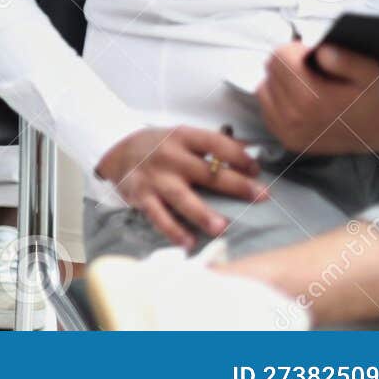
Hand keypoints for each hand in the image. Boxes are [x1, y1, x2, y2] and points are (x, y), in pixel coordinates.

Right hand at [94, 125, 265, 249]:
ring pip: (182, 198)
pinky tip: (188, 242)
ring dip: (202, 213)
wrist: (117, 151)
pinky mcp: (142, 197)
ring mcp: (155, 178)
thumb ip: (212, 145)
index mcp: (183, 137)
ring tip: (222, 227)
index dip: (238, 156)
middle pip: (206, 172)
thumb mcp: (182, 137)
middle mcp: (170, 156)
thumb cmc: (159, 146)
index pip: (215, 143)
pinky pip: (159, 217)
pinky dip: (173, 230)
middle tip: (261, 197)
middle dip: (236, 185)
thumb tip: (250, 151)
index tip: (256, 169)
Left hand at [255, 41, 378, 155]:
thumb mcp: (368, 71)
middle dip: (287, 62)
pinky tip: (298, 97)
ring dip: (280, 80)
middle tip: (308, 67)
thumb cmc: (370, 96)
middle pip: (271, 70)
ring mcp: (288, 132)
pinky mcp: (286, 140)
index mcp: (311, 99)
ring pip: (264, 88)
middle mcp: (295, 118)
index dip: (295, 48)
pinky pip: (266, 108)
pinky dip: (277, 98)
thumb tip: (320, 51)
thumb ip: (345, 59)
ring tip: (304, 82)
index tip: (309, 52)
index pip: (280, 57)